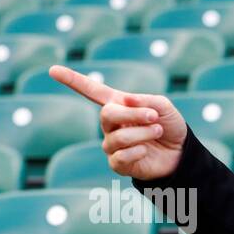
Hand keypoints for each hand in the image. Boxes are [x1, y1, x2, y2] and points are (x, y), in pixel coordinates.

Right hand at [49, 64, 187, 180]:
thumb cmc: (169, 126)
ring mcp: (112, 144)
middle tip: (154, 117)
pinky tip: (146, 150)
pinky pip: (120, 157)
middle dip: (133, 115)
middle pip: (108, 114)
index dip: (72, 80)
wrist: (181, 154)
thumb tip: (125, 100)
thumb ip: (146, 100)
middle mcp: (110, 124)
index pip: (91, 91)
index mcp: (118, 105)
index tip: (52, 70)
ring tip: (158, 131)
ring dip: (143, 133)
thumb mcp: (164, 107)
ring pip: (118, 137)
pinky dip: (137, 151)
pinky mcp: (117, 164)